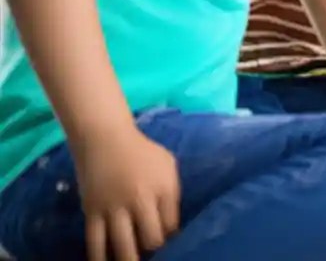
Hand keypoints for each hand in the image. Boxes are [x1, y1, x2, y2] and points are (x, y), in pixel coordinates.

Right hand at [72, 127, 180, 260]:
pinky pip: (95, 241)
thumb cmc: (142, 152)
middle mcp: (140, 199)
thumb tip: (172, 225)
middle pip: (151, 239)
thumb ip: (172, 194)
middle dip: (154, 251)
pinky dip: (99, 257)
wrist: (104, 138)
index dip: (173, 240)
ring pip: (123, 245)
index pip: (172, 225)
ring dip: (130, 259)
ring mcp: (114, 207)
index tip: (172, 245)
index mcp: (163, 188)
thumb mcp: (167, 166)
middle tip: (153, 254)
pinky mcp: (92, 211)